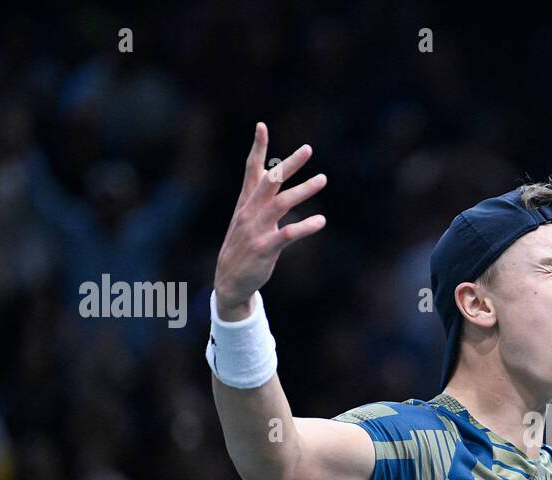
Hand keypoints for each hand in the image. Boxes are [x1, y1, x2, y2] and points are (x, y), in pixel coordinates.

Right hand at [214, 122, 327, 319]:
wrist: (228, 282)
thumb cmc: (243, 248)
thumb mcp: (246, 221)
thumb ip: (260, 200)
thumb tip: (273, 178)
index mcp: (246, 203)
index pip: (251, 170)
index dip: (257, 148)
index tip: (261, 126)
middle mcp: (250, 212)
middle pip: (270, 181)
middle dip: (289, 164)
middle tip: (308, 148)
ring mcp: (256, 229)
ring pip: (280, 203)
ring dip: (303, 190)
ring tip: (323, 178)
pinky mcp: (265, 248)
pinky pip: (288, 233)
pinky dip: (305, 226)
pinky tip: (321, 220)